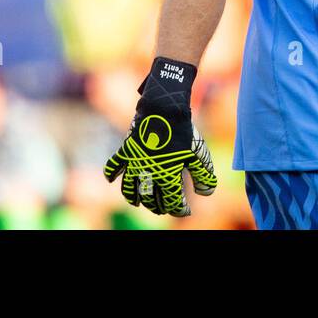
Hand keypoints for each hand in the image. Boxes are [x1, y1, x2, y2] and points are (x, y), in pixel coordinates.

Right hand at [103, 58, 216, 215]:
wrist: (165, 107)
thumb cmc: (183, 130)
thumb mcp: (197, 153)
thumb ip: (203, 175)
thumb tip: (206, 193)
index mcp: (167, 175)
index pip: (172, 202)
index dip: (180, 209)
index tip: (185, 210)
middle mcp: (148, 173)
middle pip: (150, 199)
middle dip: (158, 207)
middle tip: (164, 208)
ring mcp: (134, 162)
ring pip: (129, 190)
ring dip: (135, 199)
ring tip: (139, 202)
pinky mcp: (126, 150)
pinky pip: (113, 166)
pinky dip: (111, 174)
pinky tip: (111, 181)